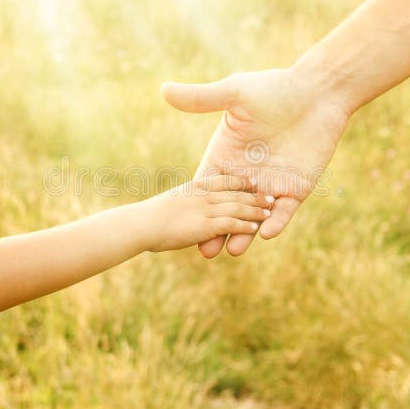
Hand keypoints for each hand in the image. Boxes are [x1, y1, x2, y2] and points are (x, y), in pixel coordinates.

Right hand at [141, 175, 274, 252]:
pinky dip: (245, 225)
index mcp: (194, 187)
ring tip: (268, 212)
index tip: (252, 180)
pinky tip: (256, 229)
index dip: (239, 179)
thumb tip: (182, 211)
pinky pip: (232, 223)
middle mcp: (203, 195)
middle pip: (235, 192)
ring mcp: (206, 209)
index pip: (221, 179)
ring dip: (255, 210)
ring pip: (238, 207)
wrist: (141, 224)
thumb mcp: (168, 205)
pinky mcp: (207, 225)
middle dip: (254, 195)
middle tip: (269, 197)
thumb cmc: (147, 217)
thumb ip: (180, 206)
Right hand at [161, 67, 349, 256]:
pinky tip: (266, 233)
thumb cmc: (276, 88)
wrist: (319, 93)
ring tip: (233, 251)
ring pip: (255, 216)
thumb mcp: (235, 92)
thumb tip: (164, 90)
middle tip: (204, 251)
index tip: (179, 223)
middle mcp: (248, 174)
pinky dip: (276, 222)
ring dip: (245, 234)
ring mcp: (272, 183)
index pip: (208, 185)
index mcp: (229, 154)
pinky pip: (284, 211)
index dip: (196, 204)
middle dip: (217, 229)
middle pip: (228, 208)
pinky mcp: (297, 188)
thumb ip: (201, 97)